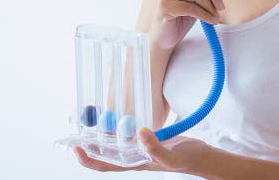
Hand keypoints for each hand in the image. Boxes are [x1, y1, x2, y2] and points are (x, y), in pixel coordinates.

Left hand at [73, 127, 216, 174]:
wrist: (203, 156)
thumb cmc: (187, 159)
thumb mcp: (171, 156)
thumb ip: (155, 148)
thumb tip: (139, 134)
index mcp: (135, 163)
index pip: (105, 165)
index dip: (88, 159)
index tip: (75, 147)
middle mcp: (133, 156)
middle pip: (105, 152)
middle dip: (90, 143)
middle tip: (78, 126)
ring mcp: (140, 148)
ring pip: (115, 142)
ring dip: (102, 133)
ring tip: (92, 119)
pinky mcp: (147, 138)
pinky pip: (128, 133)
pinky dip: (120, 125)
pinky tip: (119, 114)